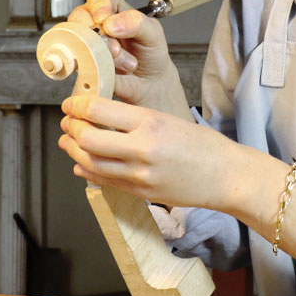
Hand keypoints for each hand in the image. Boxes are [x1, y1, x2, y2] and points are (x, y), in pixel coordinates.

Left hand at [59, 96, 295, 256]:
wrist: (227, 176)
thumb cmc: (206, 146)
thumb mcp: (172, 121)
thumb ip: (138, 121)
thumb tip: (103, 116)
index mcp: (152, 123)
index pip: (100, 110)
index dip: (78, 105)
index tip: (72, 103)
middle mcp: (143, 149)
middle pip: (88, 138)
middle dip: (72, 128)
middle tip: (68, 121)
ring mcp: (140, 174)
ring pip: (90, 161)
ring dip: (73, 149)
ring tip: (68, 140)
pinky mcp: (140, 192)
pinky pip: (103, 180)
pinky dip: (86, 170)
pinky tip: (82, 162)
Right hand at [68, 0, 188, 120]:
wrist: (150, 82)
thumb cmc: (150, 51)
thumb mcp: (154, 33)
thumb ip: (137, 23)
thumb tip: (111, 22)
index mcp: (112, 5)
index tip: (104, 16)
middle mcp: (94, 20)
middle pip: (80, 15)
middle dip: (101, 34)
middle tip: (117, 47)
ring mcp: (85, 40)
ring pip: (79, 40)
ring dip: (104, 54)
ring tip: (124, 62)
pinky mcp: (80, 61)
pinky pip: (77, 61)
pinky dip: (97, 67)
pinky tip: (111, 70)